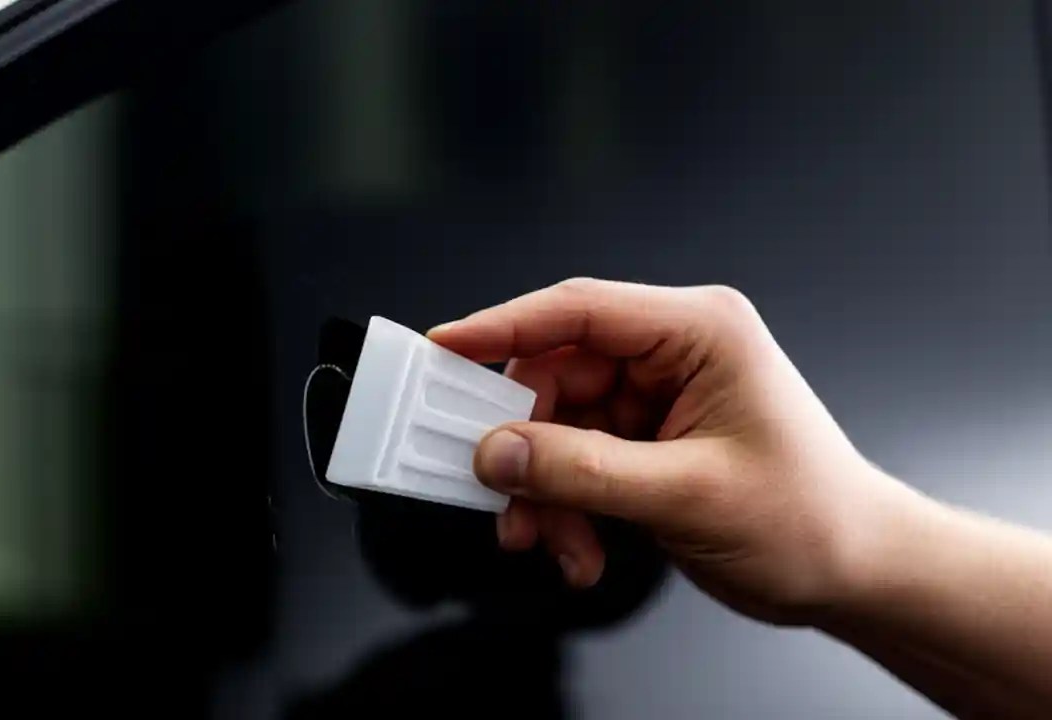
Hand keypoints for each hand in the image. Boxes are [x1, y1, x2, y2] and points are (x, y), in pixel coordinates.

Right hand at [429, 278, 925, 624]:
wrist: (854, 572)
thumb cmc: (813, 517)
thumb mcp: (687, 494)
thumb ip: (582, 471)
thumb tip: (498, 451)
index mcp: (700, 331)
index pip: (580, 310)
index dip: (503, 325)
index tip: (445, 346)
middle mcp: (673, 355)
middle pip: (556, 376)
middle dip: (526, 446)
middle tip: (500, 493)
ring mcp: (656, 400)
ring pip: (557, 428)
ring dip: (546, 493)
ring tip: (555, 543)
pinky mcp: (644, 443)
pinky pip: (574, 463)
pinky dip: (566, 509)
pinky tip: (580, 549)